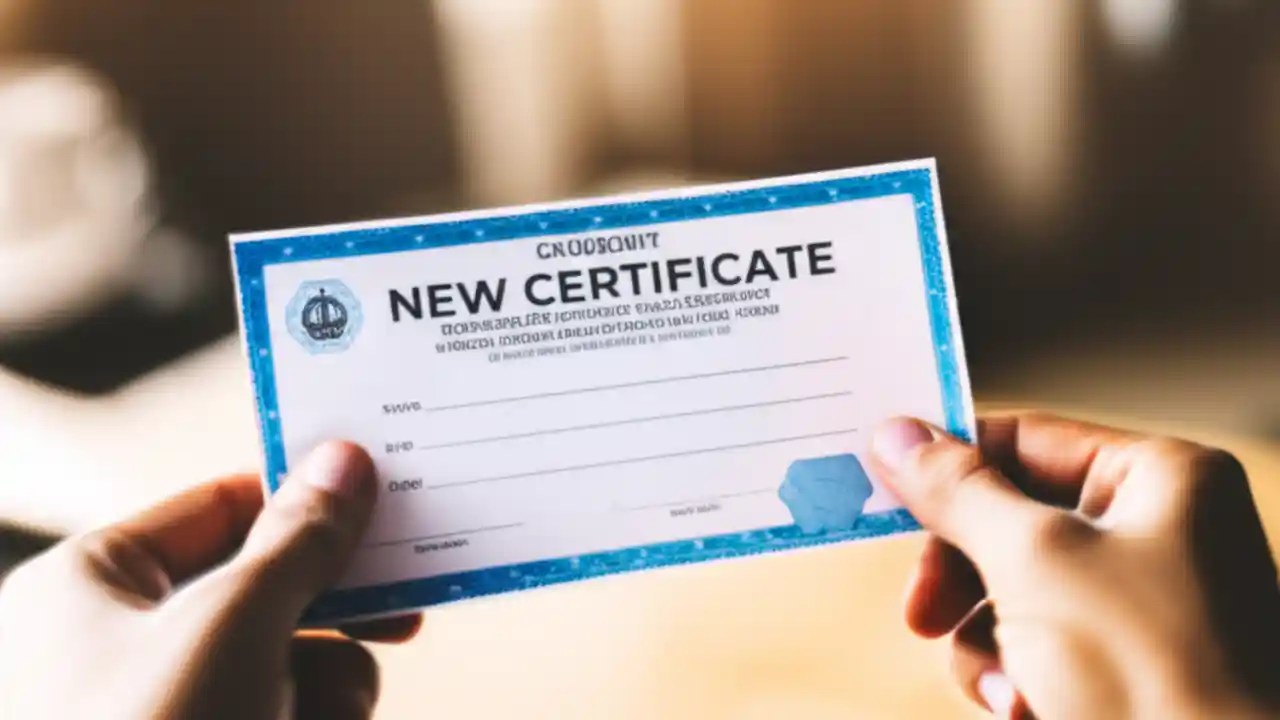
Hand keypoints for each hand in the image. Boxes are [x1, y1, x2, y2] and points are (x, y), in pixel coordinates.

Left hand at [0, 441, 420, 719]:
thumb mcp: (229, 627)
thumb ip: (297, 541)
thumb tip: (344, 458)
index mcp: (92, 585)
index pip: (218, 506)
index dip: (300, 495)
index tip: (383, 493)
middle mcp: (124, 642)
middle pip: (266, 585)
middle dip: (329, 610)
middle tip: (405, 600)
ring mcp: (170, 708)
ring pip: (293, 659)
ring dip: (326, 686)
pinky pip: (292, 711)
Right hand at [870, 413, 1279, 719]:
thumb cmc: (1152, 670)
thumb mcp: (1034, 563)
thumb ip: (959, 493)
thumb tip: (894, 433)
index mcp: (1160, 478)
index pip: (1024, 439)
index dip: (948, 465)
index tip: (881, 491)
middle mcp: (1157, 529)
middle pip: (1009, 521)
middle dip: (962, 580)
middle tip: (922, 614)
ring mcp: (1144, 600)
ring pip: (1012, 592)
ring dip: (985, 644)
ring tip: (1002, 689)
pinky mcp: (1129, 663)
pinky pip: (1038, 646)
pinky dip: (1016, 679)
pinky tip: (1025, 710)